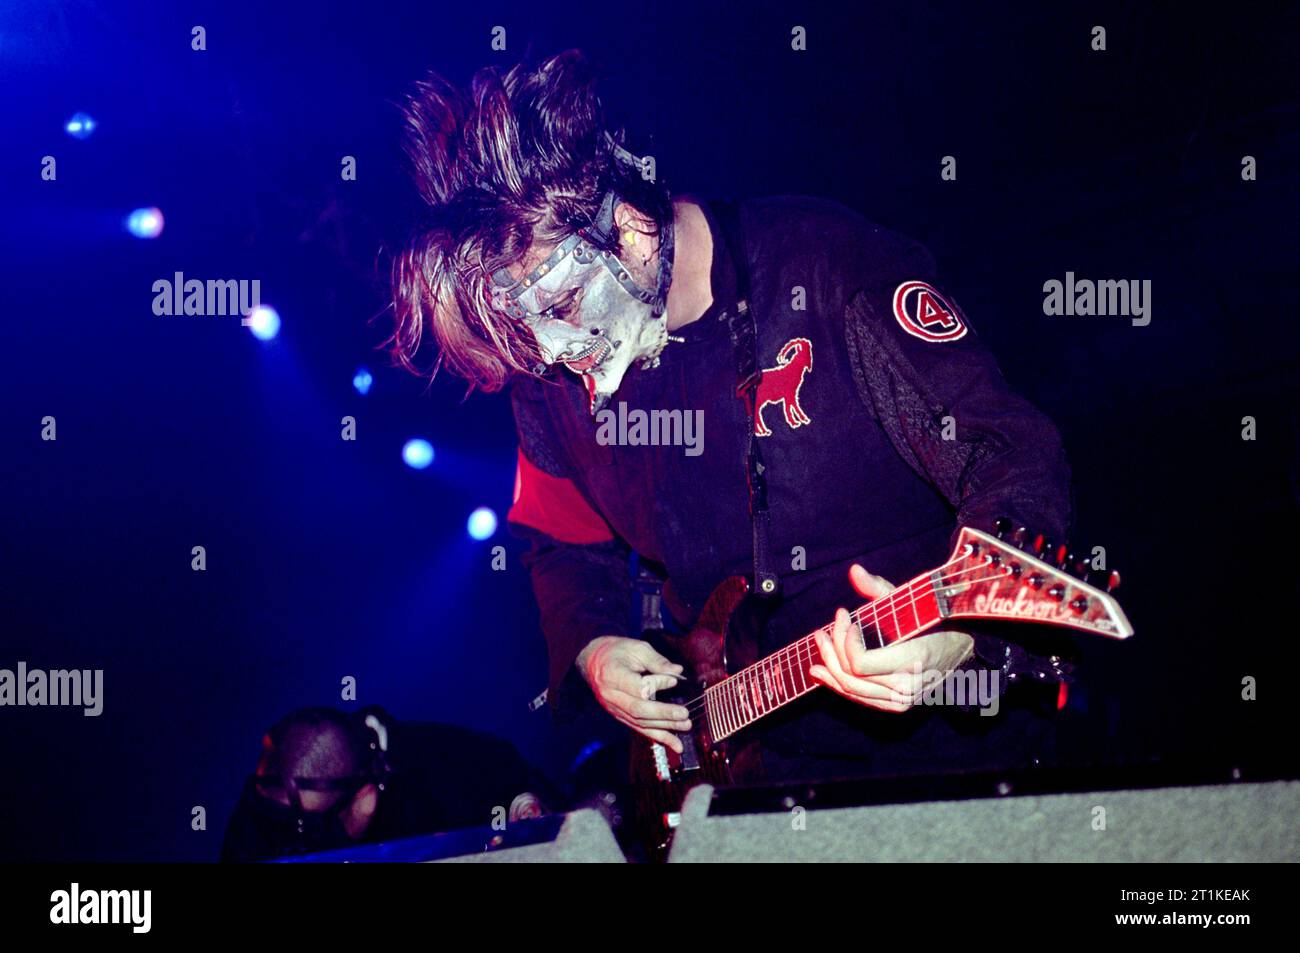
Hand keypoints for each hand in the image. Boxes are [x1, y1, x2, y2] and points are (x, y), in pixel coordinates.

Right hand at [576, 636, 691, 752]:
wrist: (592, 662)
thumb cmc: (616, 652)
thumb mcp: (636, 648)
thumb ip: (657, 661)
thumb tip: (677, 672)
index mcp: (613, 674)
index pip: (638, 686)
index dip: (658, 685)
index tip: (674, 681)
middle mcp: (611, 695)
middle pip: (639, 709)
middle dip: (664, 714)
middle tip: (684, 714)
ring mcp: (614, 709)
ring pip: (640, 722)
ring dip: (665, 727)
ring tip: (685, 726)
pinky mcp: (619, 716)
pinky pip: (639, 729)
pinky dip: (658, 737)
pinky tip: (675, 744)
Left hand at [808, 564, 973, 712]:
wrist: (961, 650)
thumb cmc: (934, 621)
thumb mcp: (910, 602)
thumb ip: (879, 589)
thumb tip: (854, 570)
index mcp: (911, 661)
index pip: (860, 663)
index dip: (846, 640)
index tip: (845, 616)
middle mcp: (905, 687)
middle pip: (851, 677)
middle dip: (831, 651)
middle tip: (822, 630)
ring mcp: (901, 700)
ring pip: (852, 690)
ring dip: (830, 668)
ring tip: (819, 646)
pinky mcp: (896, 705)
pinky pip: (861, 698)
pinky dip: (838, 685)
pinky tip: (822, 671)